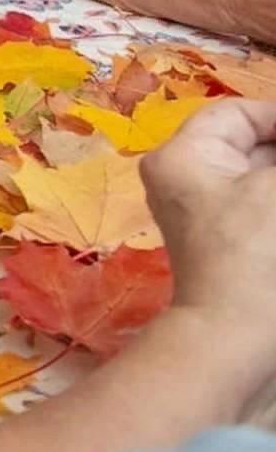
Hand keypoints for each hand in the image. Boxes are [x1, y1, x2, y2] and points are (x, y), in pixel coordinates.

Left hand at [143, 98, 275, 348]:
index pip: (239, 113)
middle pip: (253, 144)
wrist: (237, 338)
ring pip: (262, 176)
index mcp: (184, 155)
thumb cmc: (254, 254)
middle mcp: (187, 176)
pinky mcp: (232, 237)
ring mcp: (208, 209)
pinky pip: (262, 204)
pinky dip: (275, 200)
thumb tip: (272, 173)